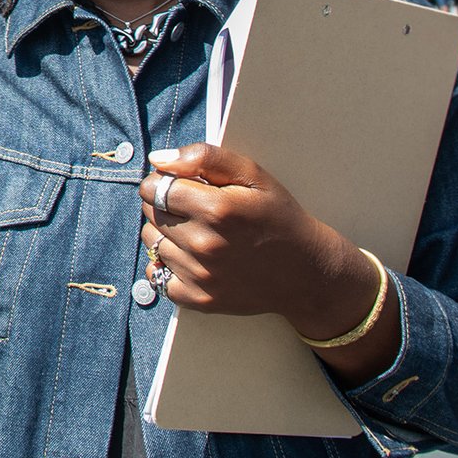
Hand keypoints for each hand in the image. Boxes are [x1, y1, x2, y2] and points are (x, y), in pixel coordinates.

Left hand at [138, 144, 378, 341]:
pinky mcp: (199, 299)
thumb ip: (204, 158)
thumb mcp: (252, 175)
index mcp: (216, 210)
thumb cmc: (277, 217)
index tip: (181, 186)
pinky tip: (192, 257)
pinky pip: (156, 275)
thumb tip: (158, 160)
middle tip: (194, 209)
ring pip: (151, 242)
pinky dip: (167, 264)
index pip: (154, 188)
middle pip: (150, 214)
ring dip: (165, 233)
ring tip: (197, 232)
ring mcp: (201, 276)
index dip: (164, 182)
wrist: (307, 272)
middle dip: (165, 206)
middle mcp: (204, 244)